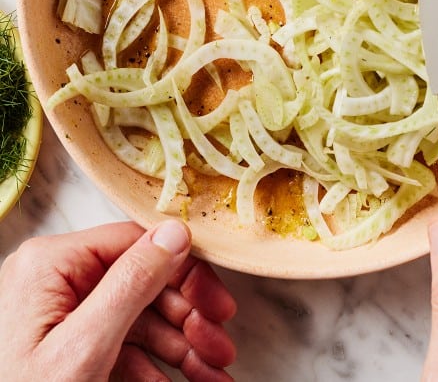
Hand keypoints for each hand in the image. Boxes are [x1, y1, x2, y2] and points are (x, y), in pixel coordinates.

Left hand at [0, 220, 235, 380]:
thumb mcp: (83, 348)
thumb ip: (130, 284)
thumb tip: (175, 232)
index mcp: (52, 263)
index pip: (138, 243)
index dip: (186, 273)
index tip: (219, 306)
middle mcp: (55, 279)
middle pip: (142, 283)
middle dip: (187, 321)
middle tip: (221, 352)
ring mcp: (59, 313)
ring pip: (137, 318)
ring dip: (179, 348)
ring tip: (213, 377)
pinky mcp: (63, 345)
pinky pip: (118, 344)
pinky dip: (150, 367)